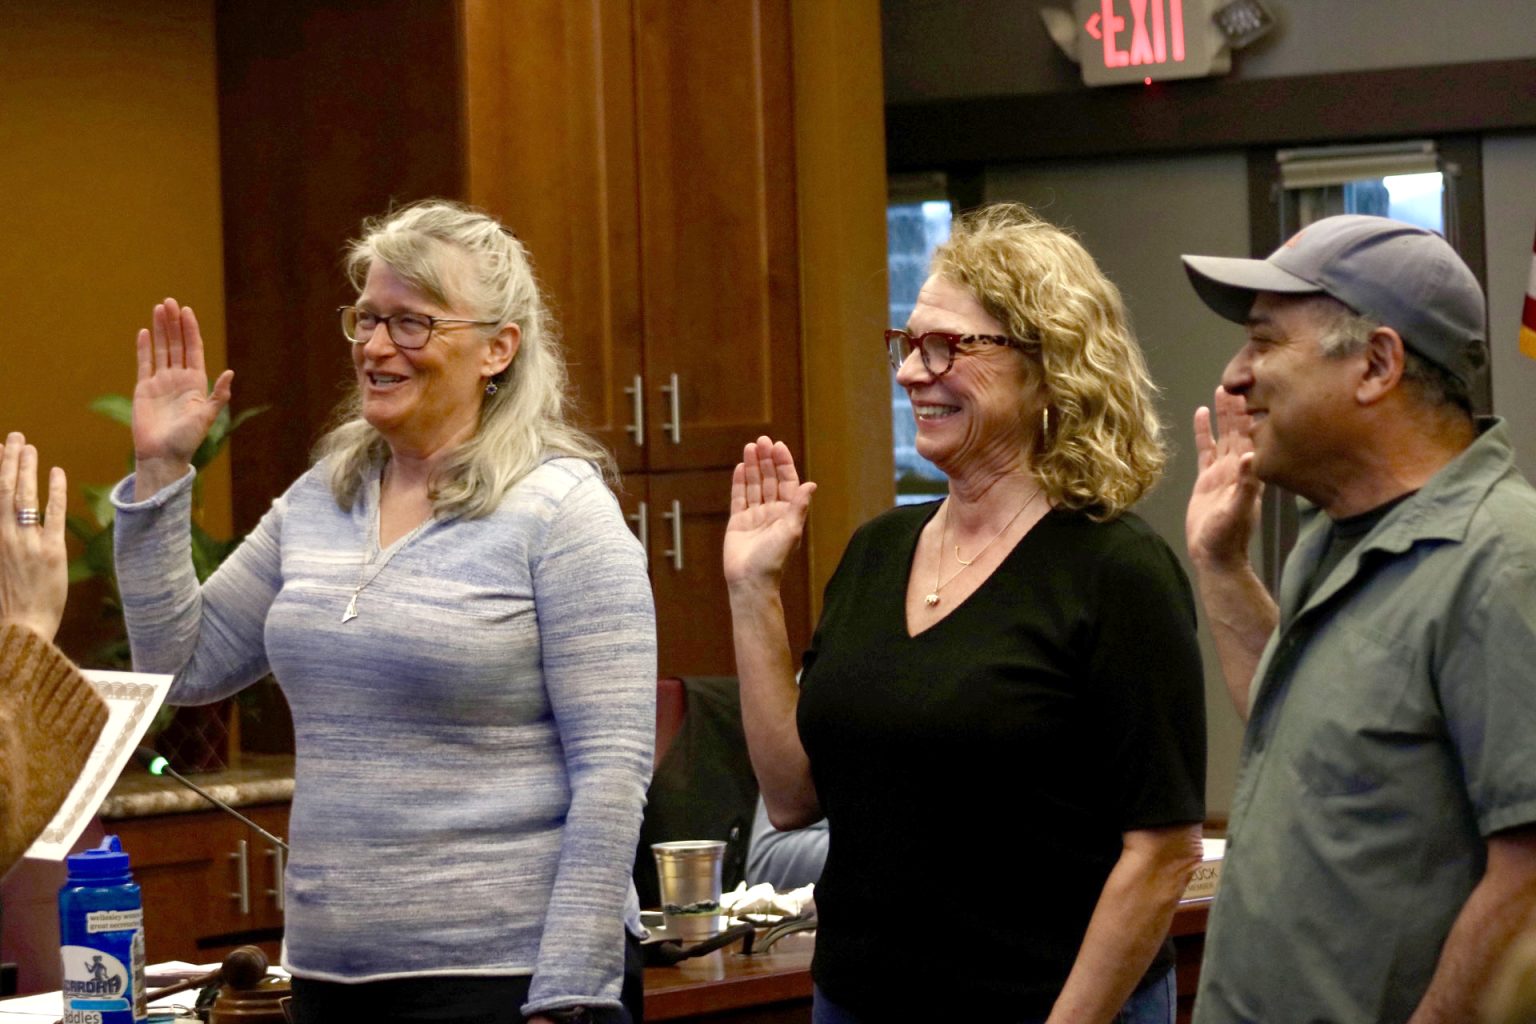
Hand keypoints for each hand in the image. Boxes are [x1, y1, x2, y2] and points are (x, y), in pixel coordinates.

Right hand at [0, 433, 68, 641]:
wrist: (19, 630)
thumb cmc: (5, 605)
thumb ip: (0, 541)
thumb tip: (5, 521)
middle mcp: (3, 536)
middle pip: (3, 489)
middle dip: (8, 460)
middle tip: (15, 436)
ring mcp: (26, 542)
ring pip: (25, 496)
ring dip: (27, 468)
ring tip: (29, 446)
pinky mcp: (51, 551)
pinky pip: (53, 513)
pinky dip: (55, 490)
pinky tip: (57, 472)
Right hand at [132, 298, 233, 496]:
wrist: (162, 455)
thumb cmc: (186, 439)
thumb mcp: (207, 417)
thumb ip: (218, 395)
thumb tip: (230, 372)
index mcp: (196, 383)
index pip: (193, 349)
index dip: (190, 330)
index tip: (187, 311)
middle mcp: (178, 379)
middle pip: (176, 344)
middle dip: (174, 323)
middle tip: (169, 301)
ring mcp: (160, 382)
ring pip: (161, 350)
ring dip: (160, 329)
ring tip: (158, 308)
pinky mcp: (143, 388)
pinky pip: (144, 363)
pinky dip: (145, 348)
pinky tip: (145, 332)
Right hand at [723, 436, 815, 588]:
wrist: (750, 581)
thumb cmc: (773, 560)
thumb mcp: (790, 531)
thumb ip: (798, 507)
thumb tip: (811, 484)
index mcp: (788, 513)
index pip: (787, 482)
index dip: (783, 463)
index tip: (778, 445)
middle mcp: (773, 512)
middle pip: (770, 480)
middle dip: (767, 460)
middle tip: (762, 440)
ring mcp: (755, 516)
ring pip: (755, 485)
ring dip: (754, 466)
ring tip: (750, 447)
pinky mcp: (738, 522)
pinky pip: (739, 498)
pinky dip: (740, 482)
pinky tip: (741, 467)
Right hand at [1186, 387, 1262, 570]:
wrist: (1214, 554)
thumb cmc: (1227, 536)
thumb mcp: (1237, 509)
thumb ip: (1246, 484)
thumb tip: (1251, 455)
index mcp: (1249, 472)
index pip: (1253, 436)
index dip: (1252, 415)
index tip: (1252, 390)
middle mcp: (1239, 468)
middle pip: (1239, 430)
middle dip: (1238, 407)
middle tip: (1237, 381)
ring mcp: (1222, 472)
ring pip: (1224, 436)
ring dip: (1223, 415)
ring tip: (1221, 390)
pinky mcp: (1207, 479)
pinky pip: (1206, 449)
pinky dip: (1205, 432)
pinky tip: (1201, 414)